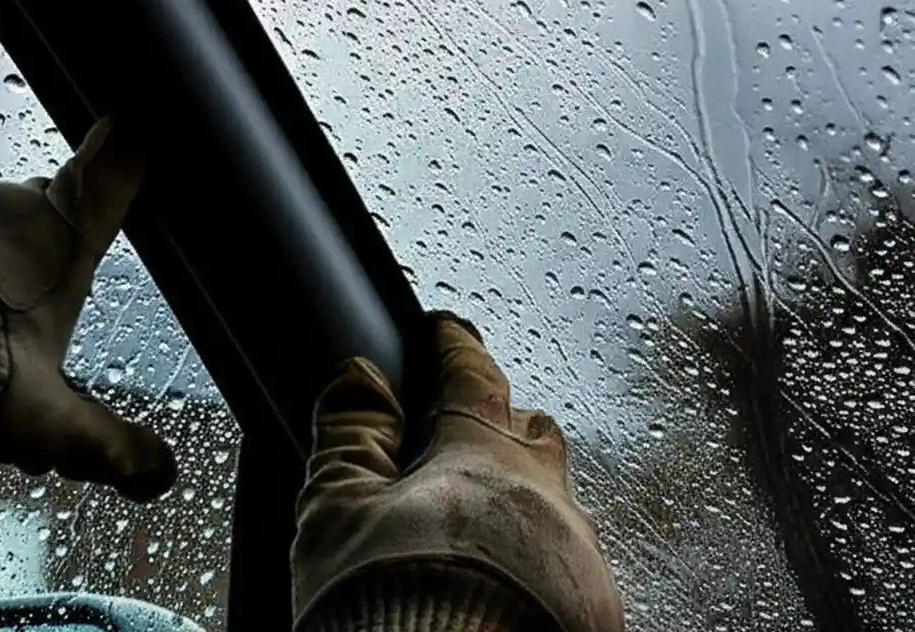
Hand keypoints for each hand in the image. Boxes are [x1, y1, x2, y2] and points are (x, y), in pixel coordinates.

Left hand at [0, 119, 175, 501]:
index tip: (137, 123)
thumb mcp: (51, 424)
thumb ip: (110, 448)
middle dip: (46, 257)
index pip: (109, 177)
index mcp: (60, 242)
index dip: (127, 151)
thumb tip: (159, 475)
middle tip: (39, 323)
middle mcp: (6, 209)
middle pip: (43, 214)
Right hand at [292, 312, 622, 630]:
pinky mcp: (597, 615)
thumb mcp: (338, 511)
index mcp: (484, 456)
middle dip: (505, 427)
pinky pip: (572, 568)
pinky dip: (539, 565)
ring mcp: (581, 561)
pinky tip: (507, 587)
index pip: (473, 376)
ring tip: (479, 531)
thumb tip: (359, 381)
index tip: (445, 333)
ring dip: (522, 505)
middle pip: (533, 438)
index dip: (454, 350)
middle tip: (469, 438)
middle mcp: (547, 499)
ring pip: (558, 507)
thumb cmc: (391, 603)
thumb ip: (350, 435)